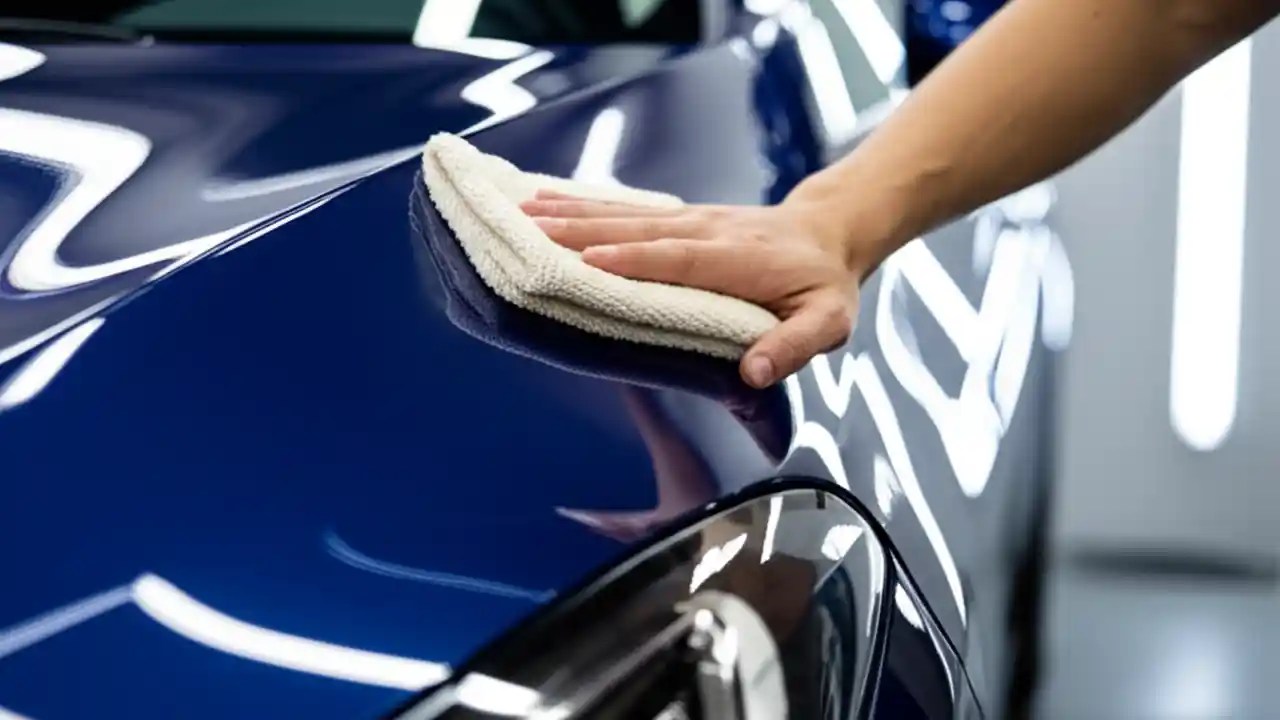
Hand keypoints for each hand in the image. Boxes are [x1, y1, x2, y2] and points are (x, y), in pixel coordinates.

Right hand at [522, 190, 869, 387]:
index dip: (639, 260)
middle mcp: (709, 231)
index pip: (684, 259)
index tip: (592, 261)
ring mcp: (692, 218)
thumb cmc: (824, 286)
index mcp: (741, 259)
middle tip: (533, 229)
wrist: (829, 230)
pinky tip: (549, 201)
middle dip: (586, 230)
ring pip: (626, 214)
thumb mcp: (829, 322)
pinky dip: (586, 205)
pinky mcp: (679, 216)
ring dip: (575, 213)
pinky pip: (627, 209)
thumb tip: (754, 374)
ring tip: (526, 211)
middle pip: (640, 229)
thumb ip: (795, 346)